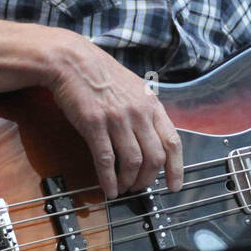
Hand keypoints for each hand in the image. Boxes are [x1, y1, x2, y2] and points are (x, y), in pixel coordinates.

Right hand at [46, 34, 183, 197]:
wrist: (74, 61)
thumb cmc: (103, 76)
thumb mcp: (135, 89)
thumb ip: (146, 112)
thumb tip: (153, 138)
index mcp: (152, 105)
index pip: (173, 141)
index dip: (176, 167)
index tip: (174, 185)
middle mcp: (139, 113)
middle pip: (155, 156)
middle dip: (149, 179)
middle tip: (140, 188)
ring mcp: (118, 119)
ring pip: (133, 161)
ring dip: (130, 182)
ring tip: (124, 189)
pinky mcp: (94, 125)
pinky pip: (106, 159)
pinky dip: (109, 179)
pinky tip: (109, 189)